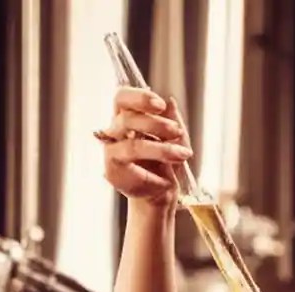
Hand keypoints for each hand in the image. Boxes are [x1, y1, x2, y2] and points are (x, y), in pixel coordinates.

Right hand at [100, 88, 192, 207]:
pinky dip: (155, 173)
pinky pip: (133, 170)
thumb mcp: (177, 138)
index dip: (140, 97)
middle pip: (127, 119)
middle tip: (177, 131)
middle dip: (156, 124)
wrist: (162, 190)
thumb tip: (170, 102)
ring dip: (161, 149)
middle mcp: (115, 131)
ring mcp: (112, 152)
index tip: (161, 105)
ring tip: (182, 155)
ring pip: (132, 145)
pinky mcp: (113, 172)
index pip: (122, 98)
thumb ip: (172, 120)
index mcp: (127, 116)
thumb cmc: (166, 160)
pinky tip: (167, 178)